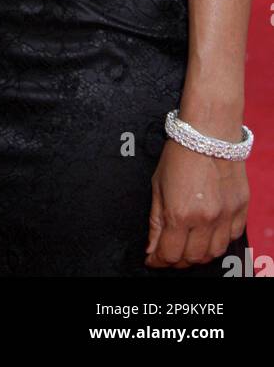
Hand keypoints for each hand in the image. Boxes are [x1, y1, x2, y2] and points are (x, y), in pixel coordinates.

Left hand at [145, 137, 248, 268]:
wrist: (209, 132)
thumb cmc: (179, 154)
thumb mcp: (157, 185)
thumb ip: (155, 220)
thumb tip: (151, 248)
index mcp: (180, 213)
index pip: (169, 254)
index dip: (158, 260)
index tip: (152, 258)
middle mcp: (205, 219)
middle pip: (192, 258)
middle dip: (177, 260)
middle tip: (168, 253)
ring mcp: (226, 215)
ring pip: (214, 253)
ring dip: (199, 255)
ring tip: (187, 247)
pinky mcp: (241, 209)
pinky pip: (232, 238)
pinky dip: (219, 241)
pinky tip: (208, 235)